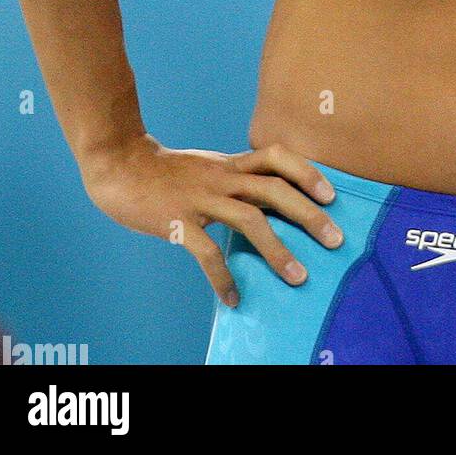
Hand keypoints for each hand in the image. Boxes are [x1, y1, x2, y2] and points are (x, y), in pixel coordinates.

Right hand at [82, 134, 341, 305]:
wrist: (120, 164)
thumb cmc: (167, 170)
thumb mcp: (209, 166)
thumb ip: (236, 178)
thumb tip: (270, 201)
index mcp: (231, 163)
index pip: (277, 156)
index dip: (307, 172)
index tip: (332, 195)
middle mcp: (222, 177)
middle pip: (274, 189)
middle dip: (308, 214)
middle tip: (335, 239)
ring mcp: (201, 198)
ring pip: (249, 219)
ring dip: (277, 250)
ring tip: (298, 277)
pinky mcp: (178, 221)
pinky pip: (207, 252)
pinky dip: (223, 278)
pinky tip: (233, 299)